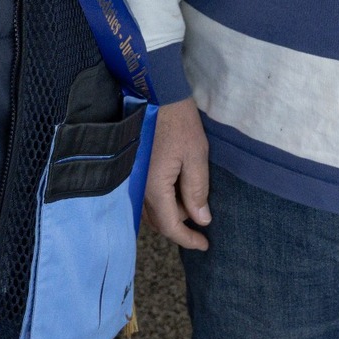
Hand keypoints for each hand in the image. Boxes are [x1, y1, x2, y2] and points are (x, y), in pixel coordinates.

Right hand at [145, 99, 211, 249]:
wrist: (154, 94)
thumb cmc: (178, 122)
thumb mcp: (196, 155)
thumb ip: (197, 190)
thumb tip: (201, 219)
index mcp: (155, 186)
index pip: (170, 225)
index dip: (188, 238)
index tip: (205, 245)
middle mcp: (139, 186)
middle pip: (158, 221)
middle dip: (180, 226)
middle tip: (201, 224)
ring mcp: (134, 177)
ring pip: (150, 210)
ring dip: (170, 213)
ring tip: (191, 204)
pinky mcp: (134, 168)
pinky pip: (146, 196)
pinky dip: (161, 201)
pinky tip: (176, 192)